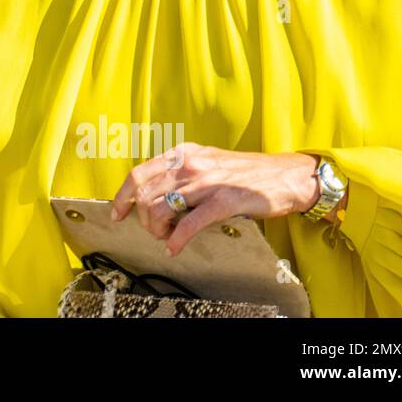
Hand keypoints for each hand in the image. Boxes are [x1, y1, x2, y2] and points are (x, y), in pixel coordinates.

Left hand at [111, 143, 321, 255]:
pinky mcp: (224, 201)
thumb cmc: (244, 172)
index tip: (117, 213)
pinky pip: (189, 224)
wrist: (284, 175)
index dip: (122, 196)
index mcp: (183, 154)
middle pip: (145, 193)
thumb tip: (154, 193)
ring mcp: (207, 182)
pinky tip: (174, 248)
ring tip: (165, 238)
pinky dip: (176, 240)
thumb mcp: (206, 161)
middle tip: (153, 230)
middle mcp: (190, 164)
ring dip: (157, 229)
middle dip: (142, 218)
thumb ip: (181, 172)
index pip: (139, 173)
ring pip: (161, 208)